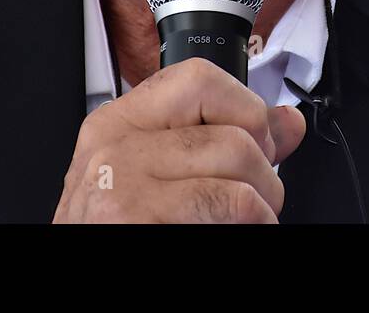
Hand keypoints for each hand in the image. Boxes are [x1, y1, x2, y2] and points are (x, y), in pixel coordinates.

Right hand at [52, 57, 306, 222]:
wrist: (82, 293)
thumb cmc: (122, 231)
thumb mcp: (161, 177)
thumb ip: (224, 139)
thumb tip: (286, 122)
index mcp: (117, 123)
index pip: (199, 77)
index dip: (245, 109)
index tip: (255, 144)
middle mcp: (112, 144)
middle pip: (232, 128)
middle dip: (264, 168)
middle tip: (254, 199)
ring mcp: (120, 182)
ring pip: (239, 160)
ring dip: (262, 203)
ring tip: (244, 222)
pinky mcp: (133, 217)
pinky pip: (232, 203)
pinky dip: (254, 222)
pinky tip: (233, 233)